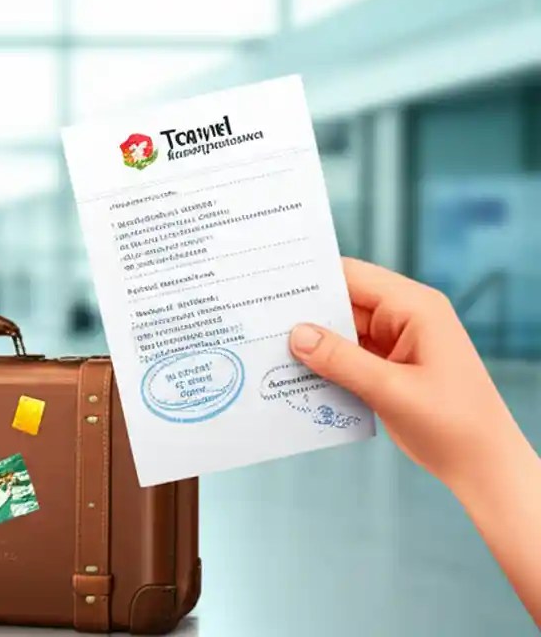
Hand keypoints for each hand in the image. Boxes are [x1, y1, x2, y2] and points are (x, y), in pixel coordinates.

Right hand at [287, 257, 525, 491]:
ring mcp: (397, 342)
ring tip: (268, 348)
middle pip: (343, 302)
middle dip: (305, 313)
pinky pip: (348, 355)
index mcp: (414, 307)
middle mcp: (405, 317)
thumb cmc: (452, 423)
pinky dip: (325, 363)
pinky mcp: (389, 367)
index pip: (353, 276)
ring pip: (342, 331)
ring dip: (312, 342)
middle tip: (258, 321)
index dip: (312, 277)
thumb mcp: (391, 389)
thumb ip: (341, 360)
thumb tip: (297, 335)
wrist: (483, 465)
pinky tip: (295, 373)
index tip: (269, 284)